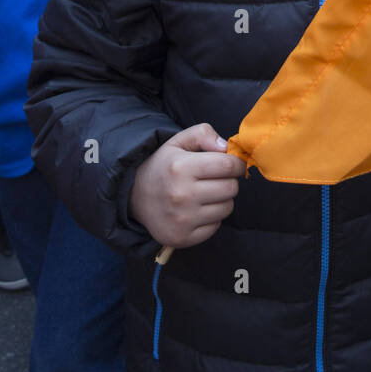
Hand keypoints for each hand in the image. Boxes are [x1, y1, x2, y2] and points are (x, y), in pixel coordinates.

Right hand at [130, 123, 245, 248]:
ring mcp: (182, 219)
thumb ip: (203, 134)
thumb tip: (226, 148)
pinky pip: (216, 226)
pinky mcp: (183, 237)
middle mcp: (181, 195)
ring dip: (222, 199)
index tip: (233, 164)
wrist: (134, 197)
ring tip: (206, 194)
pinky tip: (198, 210)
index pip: (228, 166)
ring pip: (227, 208)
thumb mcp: (178, 142)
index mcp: (180, 167)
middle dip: (229, 181)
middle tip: (216, 179)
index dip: (236, 163)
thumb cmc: (163, 166)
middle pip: (231, 188)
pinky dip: (212, 218)